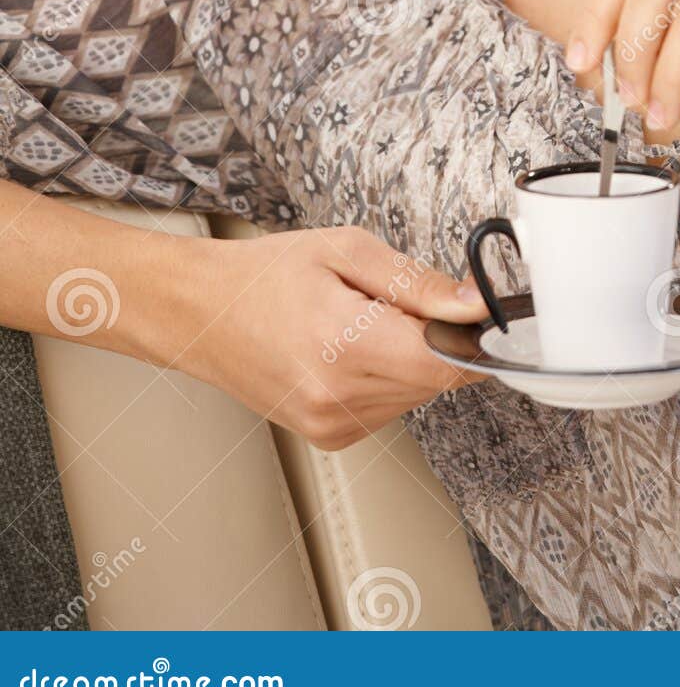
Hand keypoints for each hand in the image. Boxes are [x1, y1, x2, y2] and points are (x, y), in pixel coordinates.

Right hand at [166, 226, 491, 451]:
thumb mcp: (345, 250)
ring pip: (418, 394)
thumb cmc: (263, 275)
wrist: (198, 313)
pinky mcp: (330, 437)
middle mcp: (338, 399)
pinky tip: (350, 347)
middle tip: (395, 299)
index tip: (475, 307)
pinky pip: (391, 406)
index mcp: (343, 346)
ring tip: (361, 321)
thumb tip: (474, 305)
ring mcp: (332, 425)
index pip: (449, 363)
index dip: (474, 335)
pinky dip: (387, 376)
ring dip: (410, 357)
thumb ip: (417, 282)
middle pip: (437, 378)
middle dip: (436, 336)